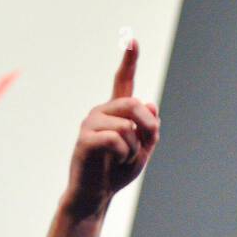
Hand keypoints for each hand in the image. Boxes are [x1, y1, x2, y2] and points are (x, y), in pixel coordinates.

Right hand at [63, 38, 160, 217]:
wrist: (95, 196)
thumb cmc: (116, 173)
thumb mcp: (142, 151)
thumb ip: (150, 130)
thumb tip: (151, 105)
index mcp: (116, 113)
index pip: (123, 82)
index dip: (129, 61)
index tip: (132, 40)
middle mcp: (101, 112)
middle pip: (134, 104)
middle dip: (148, 126)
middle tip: (146, 144)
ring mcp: (91, 124)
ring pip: (127, 125)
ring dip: (134, 148)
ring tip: (123, 159)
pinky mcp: (85, 139)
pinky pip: (117, 139)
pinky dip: (124, 154)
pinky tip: (115, 160)